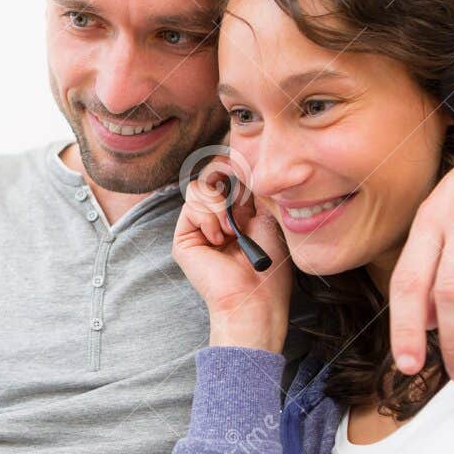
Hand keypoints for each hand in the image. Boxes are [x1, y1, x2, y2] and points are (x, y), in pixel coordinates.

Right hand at [172, 161, 291, 350]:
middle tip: (242, 204)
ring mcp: (199, 227)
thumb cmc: (269, 265)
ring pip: (198, 187)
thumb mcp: (268, 216)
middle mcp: (217, 218)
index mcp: (239, 212)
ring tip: (230, 232)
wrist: (255, 295)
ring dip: (219, 205)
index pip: (229, 174)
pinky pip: (191, 204)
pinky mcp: (184, 238)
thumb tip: (237, 157)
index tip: (245, 166)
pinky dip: (208, 218)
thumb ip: (252, 188)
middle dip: (227, 182)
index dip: (235, 165)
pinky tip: (218, 240)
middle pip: (210, 174)